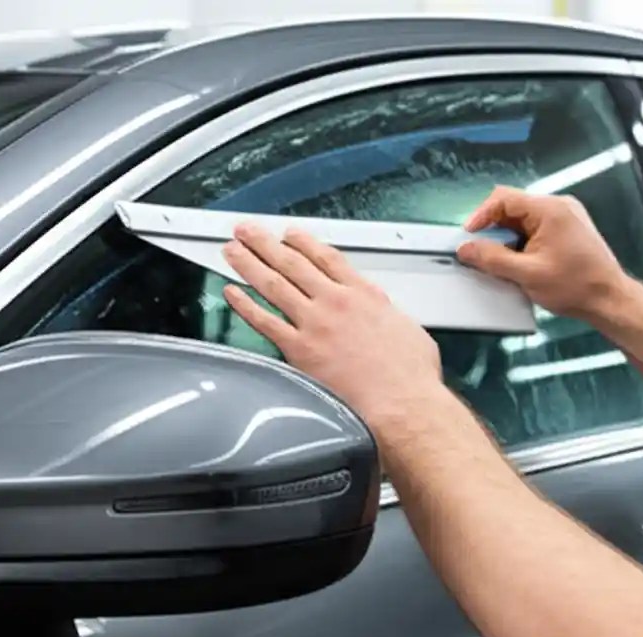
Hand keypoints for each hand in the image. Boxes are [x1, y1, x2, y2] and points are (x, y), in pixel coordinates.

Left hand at [221, 224, 444, 433]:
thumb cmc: (410, 374)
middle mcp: (335, 302)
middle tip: (247, 230)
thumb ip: (386, 316)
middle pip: (292, 263)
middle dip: (266, 243)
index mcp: (364, 294)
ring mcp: (314, 324)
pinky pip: (264, 322)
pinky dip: (245, 305)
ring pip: (273, 284)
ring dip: (248, 264)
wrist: (401, 401)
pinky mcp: (299, 349)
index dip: (303, 242)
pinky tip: (232, 293)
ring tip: (231, 250)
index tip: (289, 234)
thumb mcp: (407, 328)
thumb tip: (383, 318)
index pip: (326, 257)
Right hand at [458, 186, 632, 319]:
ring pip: (524, 218)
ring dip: (507, 236)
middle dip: (493, 228)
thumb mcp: (526, 274)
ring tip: (501, 259)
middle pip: (514, 206)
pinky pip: (537, 226)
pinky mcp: (570, 227)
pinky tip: (520, 260)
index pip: (503, 198)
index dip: (481, 215)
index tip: (468, 236)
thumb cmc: (572, 286)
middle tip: (481, 251)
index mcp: (549, 209)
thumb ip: (492, 259)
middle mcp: (558, 205)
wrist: (610, 299)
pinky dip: (522, 240)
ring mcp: (566, 215)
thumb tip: (465, 249)